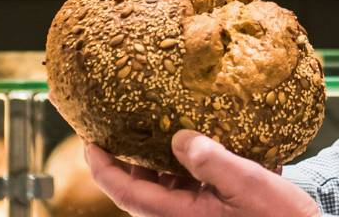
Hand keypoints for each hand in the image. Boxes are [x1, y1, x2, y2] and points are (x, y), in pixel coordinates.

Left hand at [85, 130, 319, 216]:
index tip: (90, 144)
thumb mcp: (248, 183)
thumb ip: (212, 162)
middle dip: (127, 162)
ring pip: (163, 190)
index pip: (128, 194)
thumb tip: (179, 138)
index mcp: (183, 215)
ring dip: (157, 165)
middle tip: (119, 130)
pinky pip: (187, 189)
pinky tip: (198, 148)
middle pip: (141, 191)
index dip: (104, 169)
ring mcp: (197, 216)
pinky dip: (184, 169)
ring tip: (158, 133)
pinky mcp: (213, 212)